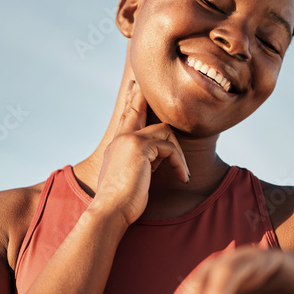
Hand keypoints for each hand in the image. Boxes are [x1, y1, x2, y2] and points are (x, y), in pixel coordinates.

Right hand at [88, 80, 190, 226]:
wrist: (111, 210)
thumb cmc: (123, 201)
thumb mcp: (134, 175)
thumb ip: (145, 160)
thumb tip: (161, 154)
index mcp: (117, 145)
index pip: (127, 118)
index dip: (133, 102)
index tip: (135, 88)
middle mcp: (121, 138)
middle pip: (137, 109)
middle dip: (142, 96)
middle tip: (143, 83)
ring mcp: (129, 140)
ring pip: (164, 131)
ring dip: (178, 152)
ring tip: (182, 173)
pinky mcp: (139, 147)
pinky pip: (169, 148)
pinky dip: (179, 163)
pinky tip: (182, 178)